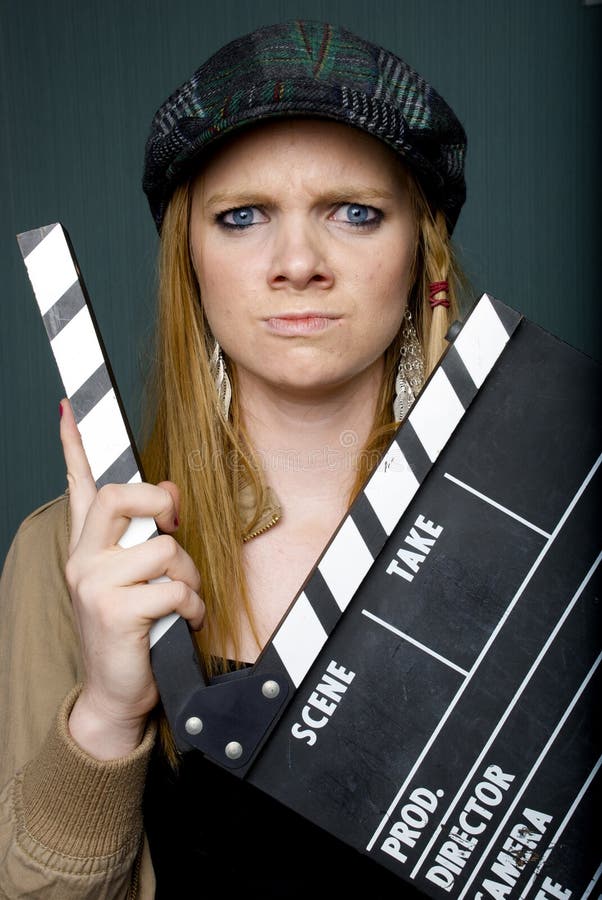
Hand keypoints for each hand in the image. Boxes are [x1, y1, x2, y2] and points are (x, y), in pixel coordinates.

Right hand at [59, 399, 203, 758]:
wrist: (112, 693)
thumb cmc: (131, 633)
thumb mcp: (128, 581)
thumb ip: (140, 541)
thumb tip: (166, 496)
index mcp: (85, 546)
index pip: (78, 485)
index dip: (73, 445)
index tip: (69, 408)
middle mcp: (82, 558)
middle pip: (121, 496)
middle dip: (160, 503)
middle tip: (173, 525)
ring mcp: (94, 584)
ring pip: (163, 548)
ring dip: (188, 576)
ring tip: (182, 600)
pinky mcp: (115, 610)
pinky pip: (175, 588)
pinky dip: (193, 606)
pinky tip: (185, 621)